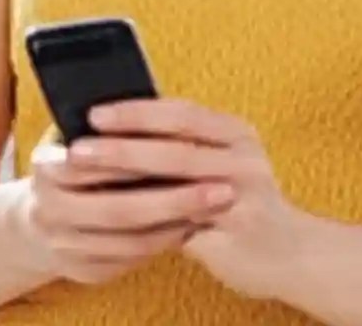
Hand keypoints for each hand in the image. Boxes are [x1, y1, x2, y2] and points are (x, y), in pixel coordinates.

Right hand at [15, 128, 235, 286]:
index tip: (190, 150)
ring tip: (214, 210)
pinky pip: (131, 259)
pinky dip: (164, 243)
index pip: (93, 161)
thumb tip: (156, 103)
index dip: (138, 157)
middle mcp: (47, 208)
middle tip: (223, 192)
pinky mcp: (82, 270)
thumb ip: (104, 131)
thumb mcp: (74, 141)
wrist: (38, 221)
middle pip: (117, 209)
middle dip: (175, 201)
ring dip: (177, 225)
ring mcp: (63, 244)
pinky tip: (190, 227)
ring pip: (130, 241)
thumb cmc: (72, 169)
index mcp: (45, 167)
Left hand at [74, 99, 306, 298]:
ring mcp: (247, 200)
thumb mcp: (211, 159)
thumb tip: (102, 126)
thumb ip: (171, 142)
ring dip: (126, 182)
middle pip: (176, 150)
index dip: (136, 112)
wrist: (285, 250)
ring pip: (178, 189)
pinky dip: (144, 220)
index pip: (182, 114)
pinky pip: (184, 226)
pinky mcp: (238, 236)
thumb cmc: (230, 196)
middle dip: (121, 149)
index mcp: (236, 133)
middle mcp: (247, 161)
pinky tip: (108, 217)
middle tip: (76, 149)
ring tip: (84, 176)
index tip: (93, 113)